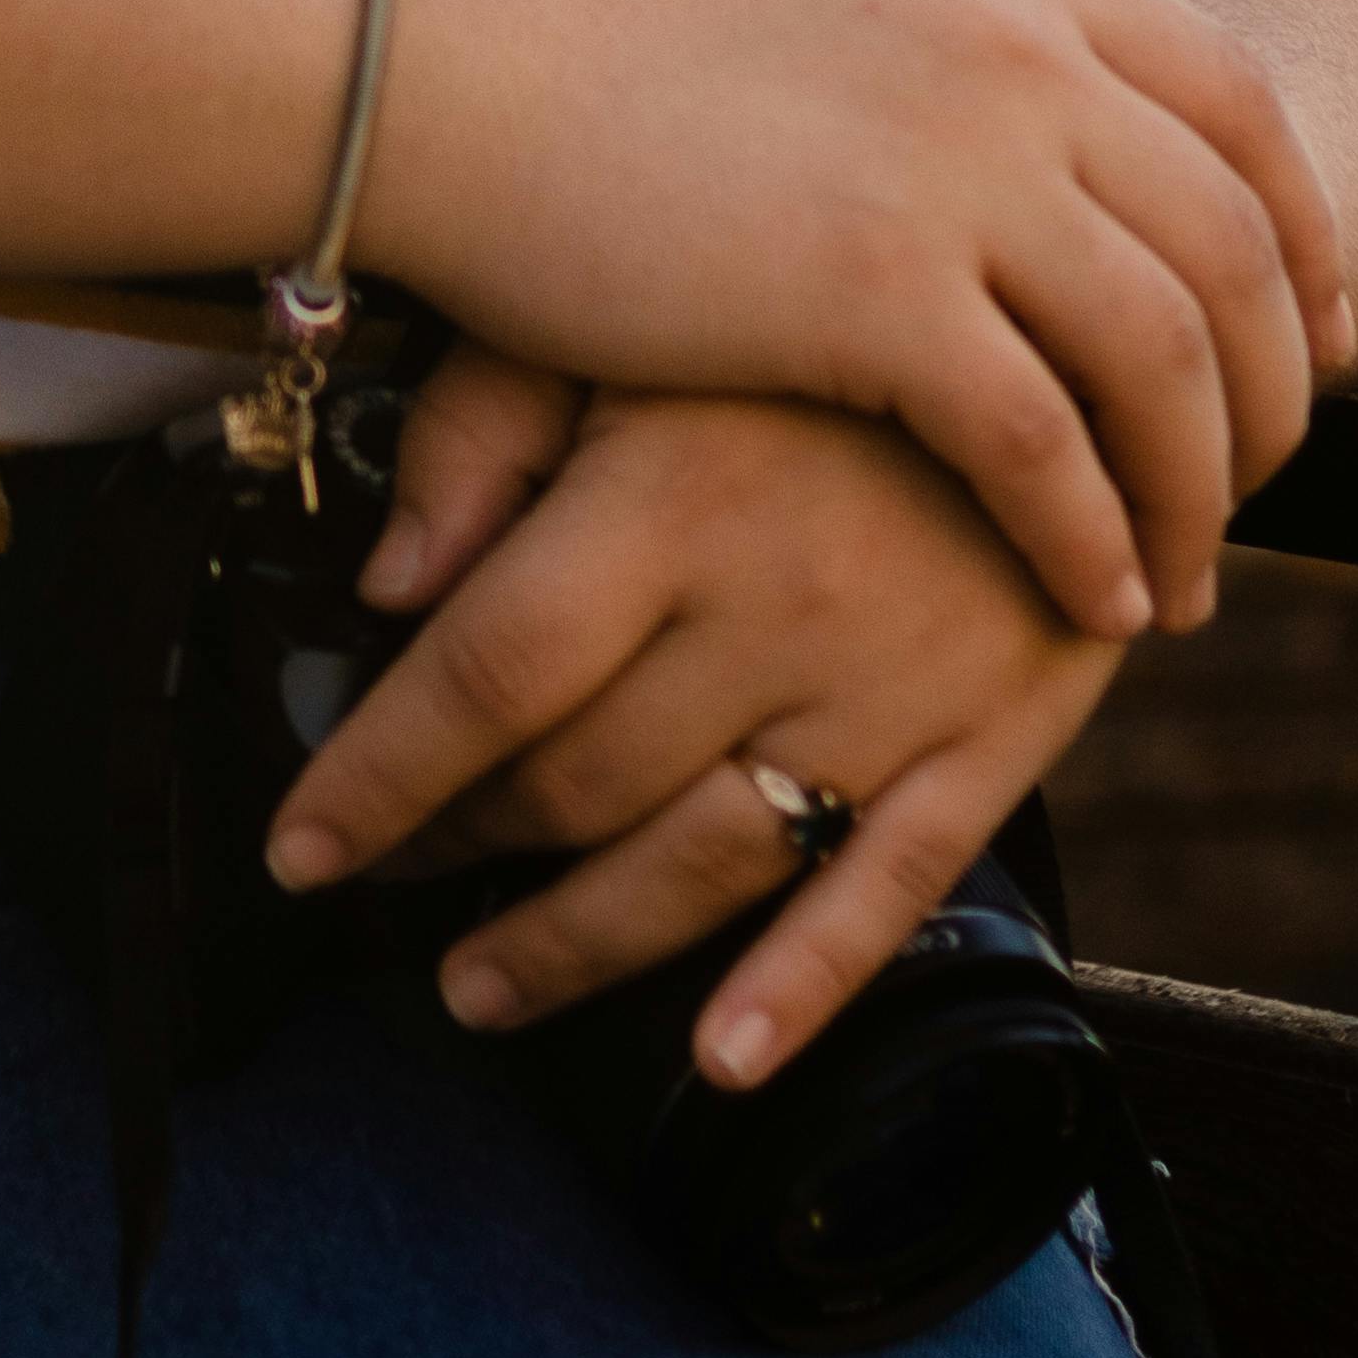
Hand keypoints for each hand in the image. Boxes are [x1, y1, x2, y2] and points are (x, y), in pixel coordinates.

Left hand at [273, 372, 1128, 1081]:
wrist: (1061, 298)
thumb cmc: (801, 296)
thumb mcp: (626, 308)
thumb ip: (486, 426)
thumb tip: (386, 587)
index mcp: (673, 490)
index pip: (489, 672)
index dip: (377, 775)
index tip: (296, 847)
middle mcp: (777, 604)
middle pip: (581, 780)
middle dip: (456, 847)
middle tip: (383, 877)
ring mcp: (894, 683)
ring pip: (708, 862)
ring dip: (579, 946)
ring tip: (481, 983)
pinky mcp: (997, 732)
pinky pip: (894, 888)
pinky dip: (804, 991)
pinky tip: (721, 1061)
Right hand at [365, 0, 1346, 636]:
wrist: (449, 50)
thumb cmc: (601, 14)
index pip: (1238, 101)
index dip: (1302, 228)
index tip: (1320, 332)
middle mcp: (1018, 55)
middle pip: (1232, 243)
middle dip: (1272, 386)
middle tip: (1258, 487)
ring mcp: (959, 169)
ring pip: (1165, 357)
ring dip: (1196, 488)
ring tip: (1179, 578)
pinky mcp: (877, 294)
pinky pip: (1045, 447)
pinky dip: (1091, 535)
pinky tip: (1090, 600)